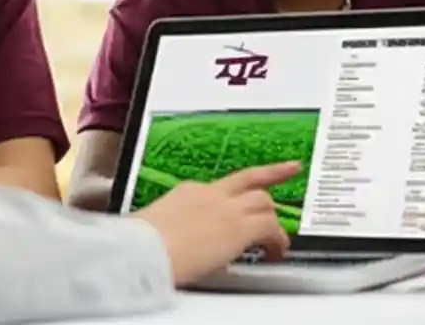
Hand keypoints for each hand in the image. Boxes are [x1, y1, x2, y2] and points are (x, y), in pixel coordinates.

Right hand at [134, 161, 300, 284]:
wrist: (140, 250)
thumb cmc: (137, 244)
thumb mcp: (152, 227)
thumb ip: (169, 227)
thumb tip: (168, 240)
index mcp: (186, 192)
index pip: (218, 188)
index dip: (232, 198)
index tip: (234, 205)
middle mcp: (209, 194)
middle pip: (248, 182)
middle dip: (267, 186)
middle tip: (286, 172)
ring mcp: (225, 208)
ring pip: (264, 201)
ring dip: (273, 219)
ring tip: (279, 238)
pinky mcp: (238, 228)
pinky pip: (271, 227)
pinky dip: (279, 239)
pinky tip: (277, 251)